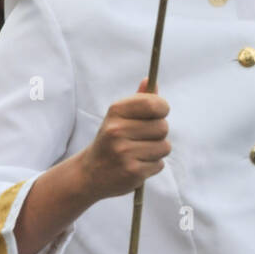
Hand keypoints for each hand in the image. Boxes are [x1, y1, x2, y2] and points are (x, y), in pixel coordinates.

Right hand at [76, 80, 169, 201]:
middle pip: (163, 127)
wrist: (90, 173)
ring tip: (138, 153)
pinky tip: (135, 165)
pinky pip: (159, 164)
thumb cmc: (111, 140)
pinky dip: (152, 166)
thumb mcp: (119, 117)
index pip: (154, 104)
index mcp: (116, 111)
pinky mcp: (132, 172)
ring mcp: (124, 152)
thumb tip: (150, 80)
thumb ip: (139, 100)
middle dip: (158, 133)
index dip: (162, 108)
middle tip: (141, 138)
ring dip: (156, 151)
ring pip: (164, 147)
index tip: (159, 113)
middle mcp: (117, 130)